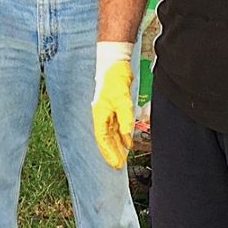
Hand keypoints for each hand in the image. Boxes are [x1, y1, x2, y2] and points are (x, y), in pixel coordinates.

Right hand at [91, 41, 134, 168]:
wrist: (115, 63)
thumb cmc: (114, 79)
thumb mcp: (121, 99)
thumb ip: (125, 117)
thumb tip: (127, 135)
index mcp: (99, 113)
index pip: (102, 138)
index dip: (108, 152)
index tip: (115, 164)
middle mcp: (102, 114)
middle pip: (106, 138)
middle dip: (112, 152)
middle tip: (119, 165)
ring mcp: (107, 111)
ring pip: (111, 133)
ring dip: (117, 145)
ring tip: (123, 157)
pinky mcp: (114, 107)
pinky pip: (116, 126)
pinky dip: (121, 135)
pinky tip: (126, 141)